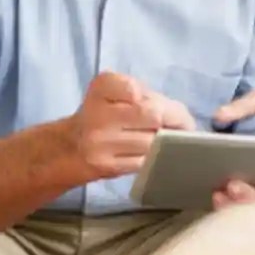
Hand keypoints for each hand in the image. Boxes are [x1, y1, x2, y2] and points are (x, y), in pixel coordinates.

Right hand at [67, 72, 196, 180]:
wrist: (69, 148)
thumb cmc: (102, 114)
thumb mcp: (115, 92)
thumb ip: (144, 93)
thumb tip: (181, 116)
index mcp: (101, 88)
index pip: (134, 88)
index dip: (159, 99)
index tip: (172, 110)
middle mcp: (96, 113)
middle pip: (151, 115)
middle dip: (174, 121)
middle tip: (185, 127)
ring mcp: (100, 142)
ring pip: (151, 141)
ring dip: (167, 141)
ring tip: (170, 139)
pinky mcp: (106, 166)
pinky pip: (144, 161)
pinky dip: (155, 157)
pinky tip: (156, 154)